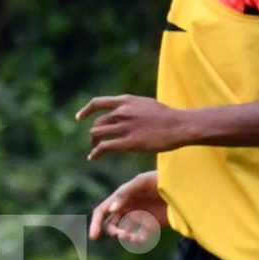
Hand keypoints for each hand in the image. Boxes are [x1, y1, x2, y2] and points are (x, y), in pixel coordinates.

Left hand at [76, 94, 190, 158]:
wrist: (179, 125)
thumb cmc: (166, 117)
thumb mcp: (145, 104)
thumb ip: (131, 107)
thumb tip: (123, 111)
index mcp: (126, 101)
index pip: (97, 103)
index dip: (85, 111)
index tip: (79, 118)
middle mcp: (122, 112)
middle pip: (97, 123)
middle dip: (94, 134)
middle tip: (95, 143)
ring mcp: (125, 127)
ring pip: (97, 134)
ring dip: (93, 144)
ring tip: (94, 151)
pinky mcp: (129, 142)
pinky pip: (104, 147)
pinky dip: (95, 153)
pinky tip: (93, 158)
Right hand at [90, 169, 167, 247]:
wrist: (182, 188)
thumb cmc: (160, 179)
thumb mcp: (142, 181)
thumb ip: (125, 193)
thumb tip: (111, 210)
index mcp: (120, 198)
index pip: (101, 211)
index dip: (95, 224)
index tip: (94, 236)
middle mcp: (126, 209)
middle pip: (110, 225)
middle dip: (113, 232)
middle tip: (123, 235)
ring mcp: (137, 218)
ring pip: (123, 233)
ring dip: (125, 238)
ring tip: (135, 238)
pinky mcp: (149, 226)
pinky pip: (138, 238)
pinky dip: (137, 241)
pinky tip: (143, 238)